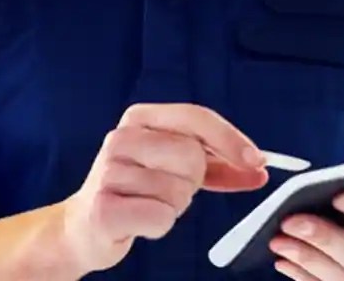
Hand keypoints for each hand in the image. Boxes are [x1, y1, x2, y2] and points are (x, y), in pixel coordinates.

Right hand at [58, 103, 268, 273]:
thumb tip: (258, 167)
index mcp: (138, 119)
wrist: (85, 225)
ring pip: (179, 192)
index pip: (195, 117)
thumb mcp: (174, 165)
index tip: (257, 160)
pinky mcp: (104, 207)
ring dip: (174, 206)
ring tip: (149, 203)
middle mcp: (120, 138)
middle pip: (192, 156)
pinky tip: (140, 220)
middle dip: (193, 181)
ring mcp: (109, 172)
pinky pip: (161, 218)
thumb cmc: (136, 191)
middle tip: (170, 188)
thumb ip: (216, 162)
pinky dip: (159, 225)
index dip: (230, 138)